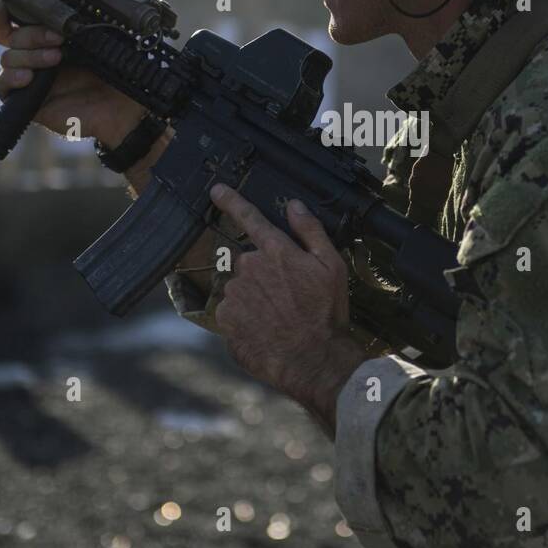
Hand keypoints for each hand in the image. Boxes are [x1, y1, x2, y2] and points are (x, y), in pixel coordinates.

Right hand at [0, 0, 148, 147]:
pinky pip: (1, 86)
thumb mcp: (101, 42)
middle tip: (58, 38)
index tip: (13, 3)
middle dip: (33, 34)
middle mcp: (37, 55)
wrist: (123, 109)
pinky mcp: (26, 100)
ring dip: (29, 55)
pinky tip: (29, 78)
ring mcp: (30, 77)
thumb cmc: (116, 74)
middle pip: (12, 36)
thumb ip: (80, 24)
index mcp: (51, 36)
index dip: (6, 10)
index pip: (15, 19)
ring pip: (8, 57)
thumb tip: (67, 2)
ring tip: (55, 58)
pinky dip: (10, 78)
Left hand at [209, 183, 366, 429]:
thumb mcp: (332, 266)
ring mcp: (234, 294)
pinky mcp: (225, 319)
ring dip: (254, 297)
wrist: (311, 358)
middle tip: (287, 296)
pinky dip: (245, 318)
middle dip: (263, 274)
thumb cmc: (326, 312)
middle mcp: (249, 268)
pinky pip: (232, 312)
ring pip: (240, 288)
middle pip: (249, 262)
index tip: (216, 189)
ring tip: (278, 317)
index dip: (231, 200)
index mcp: (275, 251)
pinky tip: (265, 329)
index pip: (250, 218)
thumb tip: (294, 205)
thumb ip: (310, 231)